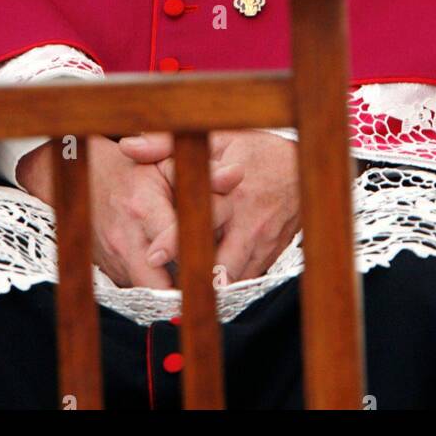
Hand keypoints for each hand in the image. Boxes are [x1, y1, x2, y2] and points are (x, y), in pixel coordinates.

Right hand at [15, 135, 244, 288]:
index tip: (214, 280)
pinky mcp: (110, 275)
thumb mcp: (165, 163)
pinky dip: (157, 294)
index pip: (171, 243)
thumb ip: (202, 170)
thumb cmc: (133, 172)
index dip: (193, 264)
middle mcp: (126, 237)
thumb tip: (237, 174)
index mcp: (143, 206)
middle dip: (184, 295)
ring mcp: (115, 260)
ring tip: (196, 301)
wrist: (83, 182)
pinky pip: (138, 293)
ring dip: (172, 298)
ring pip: (149, 294)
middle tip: (208, 301)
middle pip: (157, 286)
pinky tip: (173, 293)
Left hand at [118, 130, 300, 284]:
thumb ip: (169, 144)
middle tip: (169, 293)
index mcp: (231, 192)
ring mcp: (263, 242)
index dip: (176, 240)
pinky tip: (209, 289)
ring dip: (209, 287)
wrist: (306, 167)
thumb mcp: (217, 136)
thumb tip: (128, 146)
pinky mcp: (271, 255)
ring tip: (184, 298)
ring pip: (233, 279)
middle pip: (220, 264)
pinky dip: (227, 285)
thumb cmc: (256, 149)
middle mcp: (249, 222)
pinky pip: (246, 279)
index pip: (201, 218)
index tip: (152, 256)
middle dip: (195, 279)